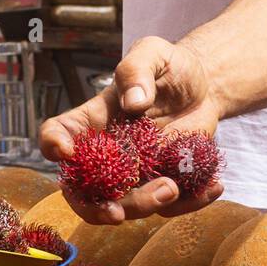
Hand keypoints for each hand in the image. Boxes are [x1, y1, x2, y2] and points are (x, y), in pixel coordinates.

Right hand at [40, 37, 224, 223]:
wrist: (207, 86)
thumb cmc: (171, 67)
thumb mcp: (153, 53)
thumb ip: (137, 70)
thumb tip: (134, 102)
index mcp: (93, 120)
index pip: (57, 133)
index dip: (52, 145)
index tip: (65, 152)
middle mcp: (107, 154)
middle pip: (84, 192)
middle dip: (96, 209)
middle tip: (118, 212)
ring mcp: (135, 173)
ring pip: (126, 207)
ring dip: (144, 207)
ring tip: (173, 187)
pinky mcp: (165, 182)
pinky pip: (172, 207)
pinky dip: (192, 203)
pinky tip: (214, 186)